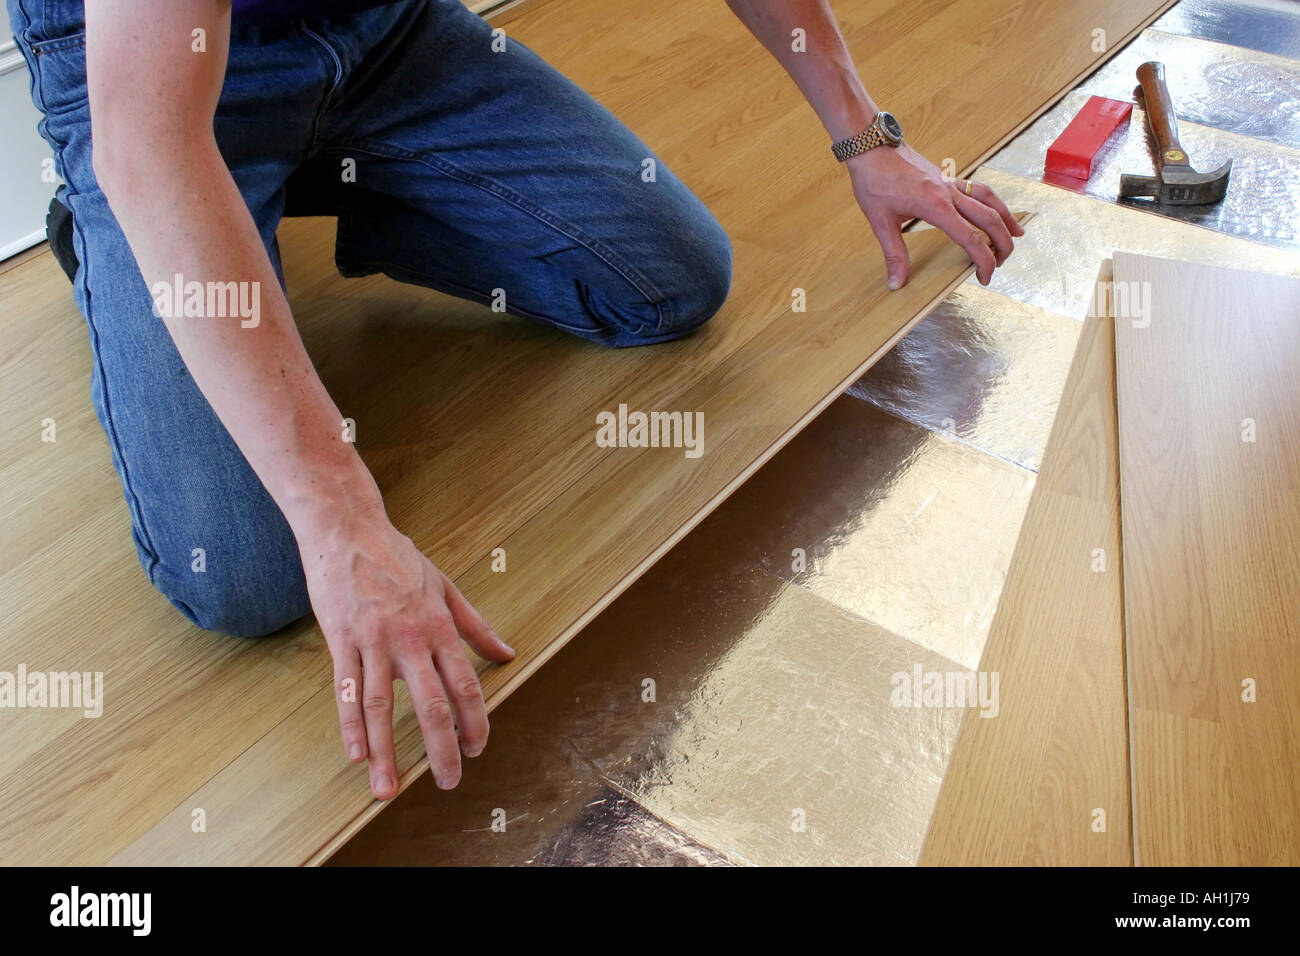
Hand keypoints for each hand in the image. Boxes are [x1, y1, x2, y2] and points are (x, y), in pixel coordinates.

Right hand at [300, 514, 514, 799]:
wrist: (348, 529)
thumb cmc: (398, 559)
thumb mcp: (446, 587)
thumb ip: (477, 626)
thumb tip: (509, 654)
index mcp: (440, 627)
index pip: (466, 684)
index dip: (475, 721)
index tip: (477, 749)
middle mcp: (410, 638)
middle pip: (431, 704)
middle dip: (441, 749)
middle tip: (448, 783)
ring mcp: (373, 641)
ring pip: (381, 707)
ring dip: (386, 753)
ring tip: (387, 790)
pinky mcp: (341, 640)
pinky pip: (346, 689)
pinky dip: (350, 725)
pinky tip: (356, 755)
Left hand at [846, 143, 1023, 289]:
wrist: (873, 146)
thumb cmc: (874, 180)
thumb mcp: (880, 221)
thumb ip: (893, 254)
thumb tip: (896, 283)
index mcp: (936, 206)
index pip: (971, 238)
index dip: (983, 260)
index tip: (985, 277)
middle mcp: (950, 193)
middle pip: (990, 218)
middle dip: (1002, 243)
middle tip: (1002, 263)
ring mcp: (951, 183)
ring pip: (990, 200)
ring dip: (1006, 218)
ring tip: (1016, 235)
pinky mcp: (948, 178)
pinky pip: (979, 190)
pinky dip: (993, 202)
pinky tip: (994, 210)